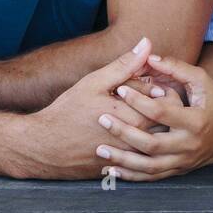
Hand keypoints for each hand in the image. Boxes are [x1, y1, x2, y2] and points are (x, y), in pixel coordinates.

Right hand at [12, 37, 157, 178]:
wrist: (45, 147)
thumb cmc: (68, 111)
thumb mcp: (95, 82)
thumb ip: (125, 65)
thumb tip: (146, 43)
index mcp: (133, 116)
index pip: (165, 100)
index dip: (163, 87)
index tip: (154, 83)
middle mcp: (136, 140)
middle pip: (166, 122)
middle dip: (163, 106)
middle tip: (153, 97)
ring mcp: (130, 158)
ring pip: (157, 141)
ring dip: (156, 126)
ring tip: (141, 115)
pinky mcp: (122, 169)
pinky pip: (143, 158)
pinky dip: (143, 145)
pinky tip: (131, 134)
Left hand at [96, 53, 212, 181]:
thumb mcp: (201, 79)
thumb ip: (175, 67)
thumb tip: (149, 56)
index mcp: (195, 121)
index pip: (161, 112)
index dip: (138, 100)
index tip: (119, 89)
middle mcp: (189, 145)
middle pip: (151, 144)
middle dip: (124, 132)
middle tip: (102, 119)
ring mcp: (183, 162)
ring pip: (148, 167)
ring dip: (122, 160)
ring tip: (100, 150)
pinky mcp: (179, 171)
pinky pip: (151, 177)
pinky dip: (130, 175)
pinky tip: (111, 170)